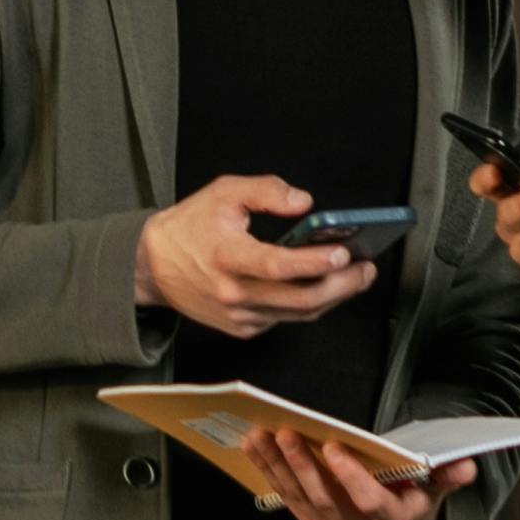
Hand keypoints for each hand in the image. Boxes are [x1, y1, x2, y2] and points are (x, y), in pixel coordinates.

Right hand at [132, 173, 377, 340]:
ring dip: (333, 297)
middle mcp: (233, 293)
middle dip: (341, 285)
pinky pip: (285, 319)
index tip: (341, 252)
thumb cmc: (190, 227)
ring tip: (357, 276)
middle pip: (298, 299)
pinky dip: (309, 304)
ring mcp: (239, 316)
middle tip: (365, 268)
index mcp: (226, 256)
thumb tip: (304, 203)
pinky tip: (326, 287)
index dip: (312, 262)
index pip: (275, 265)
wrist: (153, 266)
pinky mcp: (242, 329)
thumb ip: (266, 191)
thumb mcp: (223, 192)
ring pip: (298, 313)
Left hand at [243, 422, 480, 519]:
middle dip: (302, 466)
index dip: (350, 478)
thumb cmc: (416, 496)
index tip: (334, 448)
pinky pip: (285, 495)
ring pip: (298, 498)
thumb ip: (448, 477)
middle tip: (285, 434)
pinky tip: (253, 446)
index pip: (369, 502)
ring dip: (276, 466)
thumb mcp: (437, 487)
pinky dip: (267, 470)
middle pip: (325, 500)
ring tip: (260, 435)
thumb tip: (466, 466)